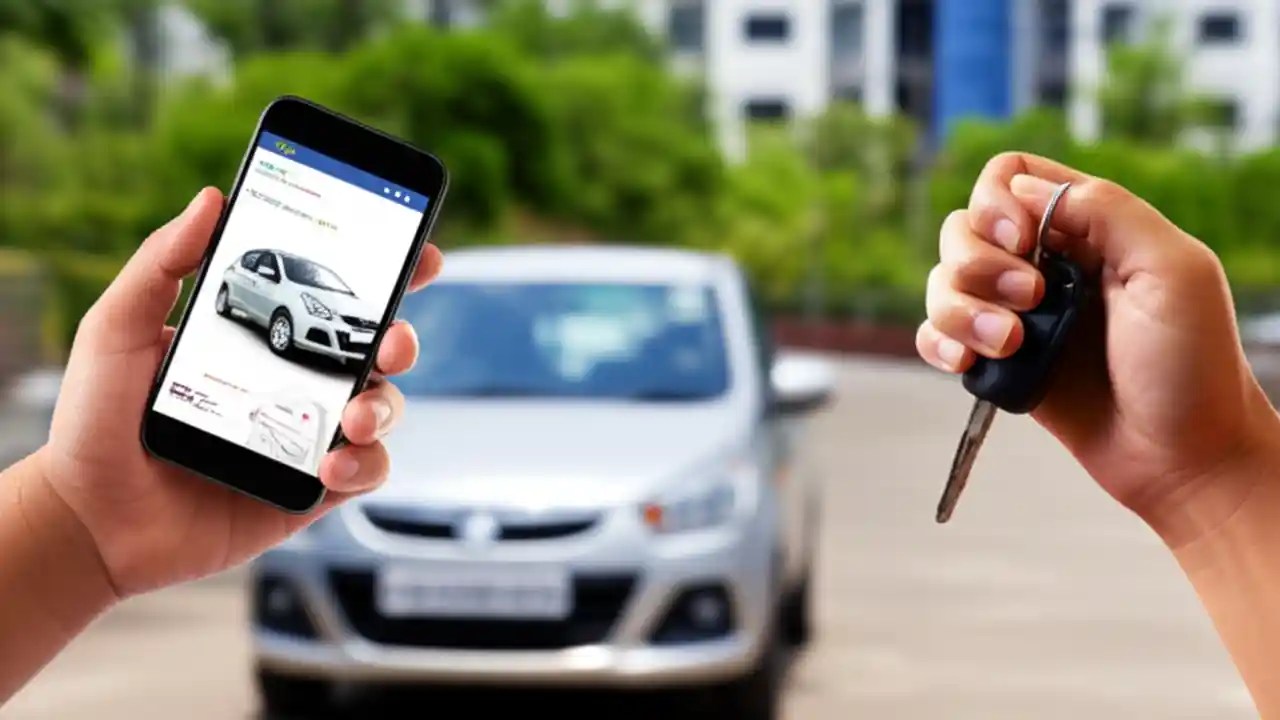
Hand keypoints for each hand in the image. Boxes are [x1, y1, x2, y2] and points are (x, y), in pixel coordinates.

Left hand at [34, 187, 442, 597]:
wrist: (87, 520)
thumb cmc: (94, 421)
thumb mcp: (117, 327)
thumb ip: (162, 262)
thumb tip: (211, 197)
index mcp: (262, 340)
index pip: (333, 298)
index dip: (386, 274)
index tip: (417, 254)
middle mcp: (293, 383)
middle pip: (376, 351)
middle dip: (400, 339)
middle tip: (389, 342)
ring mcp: (305, 436)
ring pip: (382, 409)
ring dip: (385, 406)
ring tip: (353, 417)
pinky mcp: (308, 491)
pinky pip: (365, 471)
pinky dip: (364, 464)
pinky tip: (330, 465)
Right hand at [917, 152, 1279, 546]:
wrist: (1183, 459)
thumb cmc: (1193, 367)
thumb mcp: (1174, 269)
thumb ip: (1106, 210)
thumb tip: (1021, 188)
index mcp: (1089, 230)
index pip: (1011, 177)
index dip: (997, 201)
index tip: (1019, 239)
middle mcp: (1045, 265)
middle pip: (961, 230)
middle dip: (978, 265)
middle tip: (1030, 300)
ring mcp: (1017, 315)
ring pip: (942, 284)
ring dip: (959, 312)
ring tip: (1008, 347)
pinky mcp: (998, 363)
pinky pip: (936, 336)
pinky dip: (938, 344)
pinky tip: (966, 364)